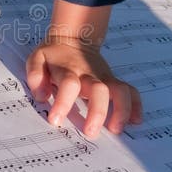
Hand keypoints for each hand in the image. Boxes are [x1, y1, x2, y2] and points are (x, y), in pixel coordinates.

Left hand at [26, 36, 141, 139]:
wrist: (74, 39)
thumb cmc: (53, 55)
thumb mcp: (37, 59)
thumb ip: (36, 76)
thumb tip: (42, 96)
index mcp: (68, 71)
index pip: (69, 85)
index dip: (63, 103)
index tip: (56, 121)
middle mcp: (89, 75)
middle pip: (99, 90)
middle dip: (98, 112)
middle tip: (91, 133)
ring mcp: (104, 78)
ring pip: (120, 91)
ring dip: (122, 110)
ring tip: (116, 130)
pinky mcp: (113, 81)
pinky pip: (130, 91)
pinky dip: (136, 105)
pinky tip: (136, 121)